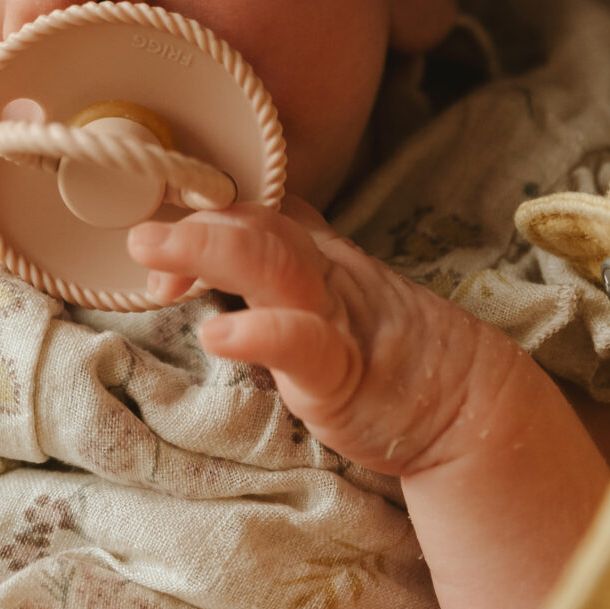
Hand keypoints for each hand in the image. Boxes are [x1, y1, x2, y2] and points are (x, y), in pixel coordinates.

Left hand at [127, 198, 609, 608]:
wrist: (470, 403)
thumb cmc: (390, 349)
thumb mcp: (332, 294)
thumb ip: (280, 261)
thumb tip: (220, 230)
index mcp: (316, 256)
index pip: (254, 209)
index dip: (200, 205)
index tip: (150, 214)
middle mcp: (324, 274)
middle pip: (256, 226)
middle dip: (193, 222)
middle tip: (139, 231)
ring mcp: (336, 320)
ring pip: (273, 267)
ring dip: (209, 254)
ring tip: (157, 260)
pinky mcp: (345, 375)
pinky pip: (302, 346)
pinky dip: (259, 335)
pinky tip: (218, 334)